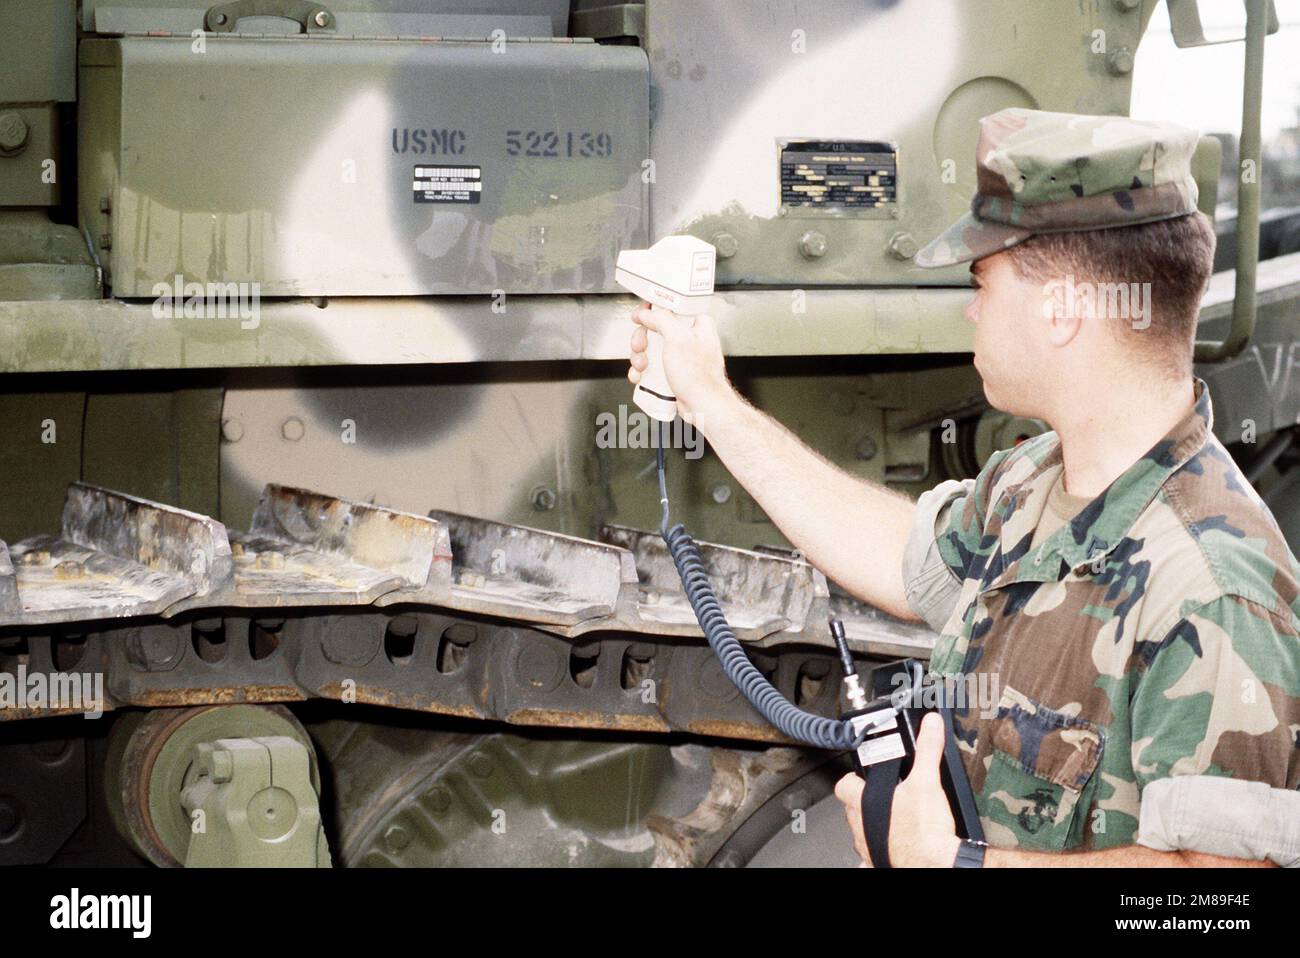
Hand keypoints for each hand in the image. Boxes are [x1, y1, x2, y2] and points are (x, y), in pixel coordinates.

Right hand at [627, 303, 731, 426]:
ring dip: (639, 357)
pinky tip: (640, 376)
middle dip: (642, 340)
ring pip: (650, 349)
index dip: (652, 311)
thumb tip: (647, 313)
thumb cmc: (699, 378)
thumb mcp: (678, 339)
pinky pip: (652, 366)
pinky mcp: (673, 372)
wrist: (703, 407)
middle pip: (655, 329)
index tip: (639, 316)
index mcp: (697, 325)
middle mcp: (690, 339)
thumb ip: (662, 319)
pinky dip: (642, 371)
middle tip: (639, 346)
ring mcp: (680, 356)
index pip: (671, 308)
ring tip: (641, 366)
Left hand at [834, 712, 961, 867]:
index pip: (843, 786)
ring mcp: (868, 848)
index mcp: (864, 804)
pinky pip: (869, 860)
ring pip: (860, 833)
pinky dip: (875, 855)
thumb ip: (927, 749)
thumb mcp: (928, 780)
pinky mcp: (880, 863)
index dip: (851, 778)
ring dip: (869, 826)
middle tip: (879, 795)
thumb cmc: (924, 829)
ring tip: (886, 818)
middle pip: (851, 809)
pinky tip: (887, 849)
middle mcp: (860, 828)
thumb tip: (930, 725)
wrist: (933, 862)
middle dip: (862, 802)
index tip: (859, 776)